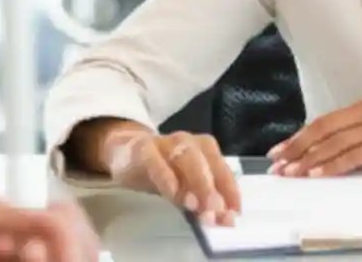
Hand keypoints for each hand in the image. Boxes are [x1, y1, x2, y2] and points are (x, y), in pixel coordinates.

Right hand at [101, 127, 240, 225]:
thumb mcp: (184, 186)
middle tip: (216, 211)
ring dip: (193, 181)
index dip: (230, 191)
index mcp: (205, 150)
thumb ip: (201, 200)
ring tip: (196, 205)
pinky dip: (165, 176)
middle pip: (206, 162)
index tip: (235, 213)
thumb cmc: (164, 170)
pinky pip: (155, 160)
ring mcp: (166, 143)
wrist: (127, 150)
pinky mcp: (143, 148)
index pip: (222, 170)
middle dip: (213, 188)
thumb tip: (221, 219)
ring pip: (184, 158)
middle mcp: (189, 143)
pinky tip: (171, 193)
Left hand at [266, 99, 361, 177]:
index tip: (279, 150)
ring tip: (292, 172)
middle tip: (277, 163)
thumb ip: (354, 135)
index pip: (323, 122)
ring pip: (334, 144)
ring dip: (309, 160)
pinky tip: (317, 174)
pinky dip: (332, 166)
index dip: (298, 137)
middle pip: (323, 130)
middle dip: (297, 148)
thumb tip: (319, 152)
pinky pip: (352, 156)